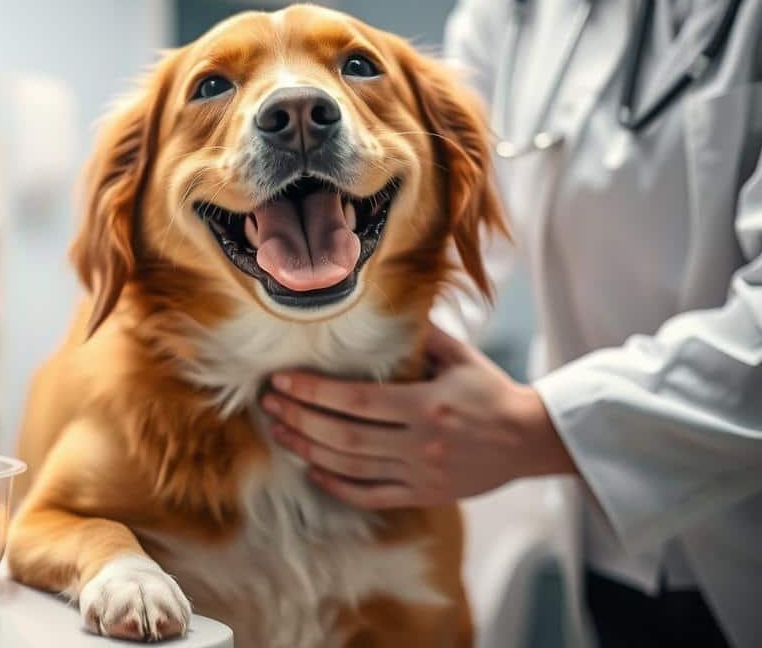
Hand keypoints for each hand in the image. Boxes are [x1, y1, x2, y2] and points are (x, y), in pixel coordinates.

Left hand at [260, 324, 574, 508]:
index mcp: (428, 406)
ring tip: (279, 429)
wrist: (530, 440)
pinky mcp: (424, 496)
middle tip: (268, 402)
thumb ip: (420, 335)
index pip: (357, 401)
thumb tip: (382, 303)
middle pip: (345, 436)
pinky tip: (311, 468)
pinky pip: (371, 495)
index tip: (282, 379)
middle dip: (299, 418)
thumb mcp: (459, 357)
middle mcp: (422, 444)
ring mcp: (422, 475)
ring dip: (308, 449)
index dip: (314, 391)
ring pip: (351, 467)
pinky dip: (336, 485)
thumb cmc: (491, 391)